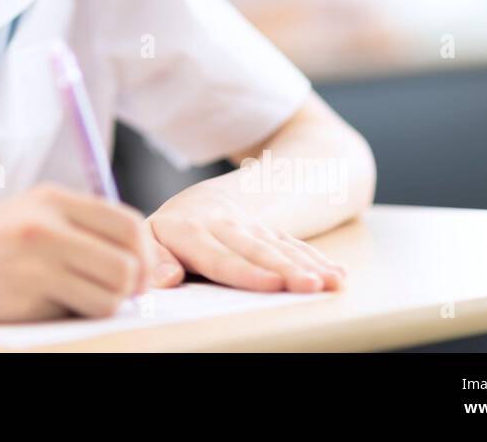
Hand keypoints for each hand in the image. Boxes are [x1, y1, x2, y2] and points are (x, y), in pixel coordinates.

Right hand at [0, 182, 153, 321]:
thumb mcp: (25, 218)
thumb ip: (75, 231)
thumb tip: (139, 264)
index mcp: (54, 198)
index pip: (129, 223)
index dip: (144, 255)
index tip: (135, 276)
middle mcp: (50, 220)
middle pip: (131, 260)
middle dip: (134, 286)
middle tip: (115, 298)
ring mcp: (38, 255)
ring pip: (114, 290)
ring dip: (106, 305)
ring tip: (77, 303)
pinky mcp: (25, 289)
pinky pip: (83, 310)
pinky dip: (78, 316)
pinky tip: (51, 309)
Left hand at [144, 186, 346, 292]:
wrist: (199, 200)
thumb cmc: (167, 232)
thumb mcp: (150, 238)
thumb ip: (156, 259)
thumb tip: (166, 280)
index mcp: (190, 231)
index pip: (220, 256)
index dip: (246, 271)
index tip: (271, 284)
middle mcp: (224, 225)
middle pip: (258, 250)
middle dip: (287, 268)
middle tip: (310, 285)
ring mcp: (252, 227)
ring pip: (281, 246)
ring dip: (308, 265)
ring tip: (331, 283)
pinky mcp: (271, 232)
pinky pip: (295, 244)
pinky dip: (317, 260)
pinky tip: (336, 275)